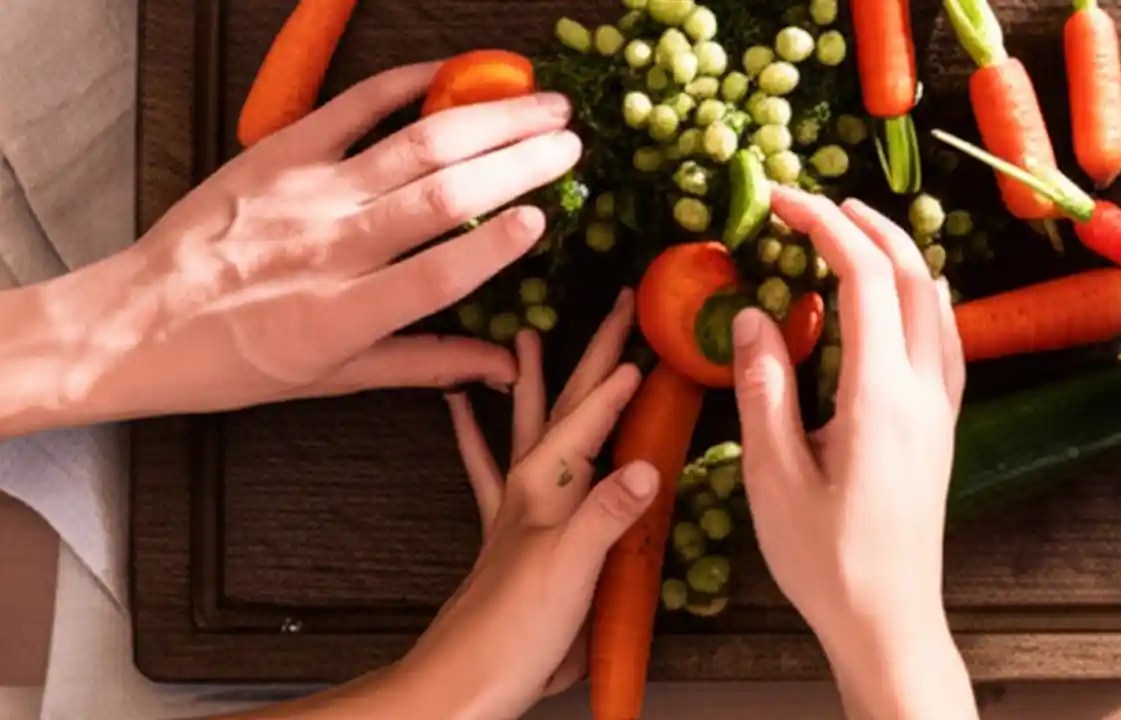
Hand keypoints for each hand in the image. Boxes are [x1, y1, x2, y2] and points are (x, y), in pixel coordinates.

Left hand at [0, 61, 580, 434]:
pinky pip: (353, 107)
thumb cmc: (235, 361)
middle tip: (572, 142)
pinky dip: (407, 83)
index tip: (545, 219)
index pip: (436, 277)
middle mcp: (329, 248)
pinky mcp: (280, 154)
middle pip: (441, 196)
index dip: (495, 247)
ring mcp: (304, 193)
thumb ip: (424, 365)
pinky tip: (452, 72)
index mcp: (340, 316)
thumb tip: (503, 369)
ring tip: (540, 103)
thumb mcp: (331, 380)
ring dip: (485, 119)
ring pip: (413, 146)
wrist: (135, 321)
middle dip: (517, 162)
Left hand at [396, 290, 655, 718]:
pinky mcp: (511, 537)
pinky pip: (491, 472)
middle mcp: (529, 489)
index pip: (587, 418)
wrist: (464, 683)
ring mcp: (517, 510)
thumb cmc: (512, 631)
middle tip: (614, 308)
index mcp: (543, 488)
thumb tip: (648, 467)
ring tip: (528, 336)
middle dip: (590, 356)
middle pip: (564, 407)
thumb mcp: (569, 570)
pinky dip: (477, 437)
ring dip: (533, 382)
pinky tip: (463, 412)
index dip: (618, 381)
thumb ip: (607, 515)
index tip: (647, 341)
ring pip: (529, 428)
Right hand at [731, 187, 975, 718]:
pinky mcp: (940, 426)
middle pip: (911, 276)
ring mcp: (940, 408)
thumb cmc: (825, 558)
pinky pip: (941, 336)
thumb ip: (763, 390)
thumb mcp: (772, 477)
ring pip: (935, 302)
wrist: (888, 619)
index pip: (864, 279)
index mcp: (879, 396)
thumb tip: (752, 317)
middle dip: (865, 225)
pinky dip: (916, 295)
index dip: (824, 226)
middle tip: (813, 203)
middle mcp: (922, 390)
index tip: (783, 202)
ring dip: (896, 253)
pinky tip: (894, 300)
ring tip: (851, 232)